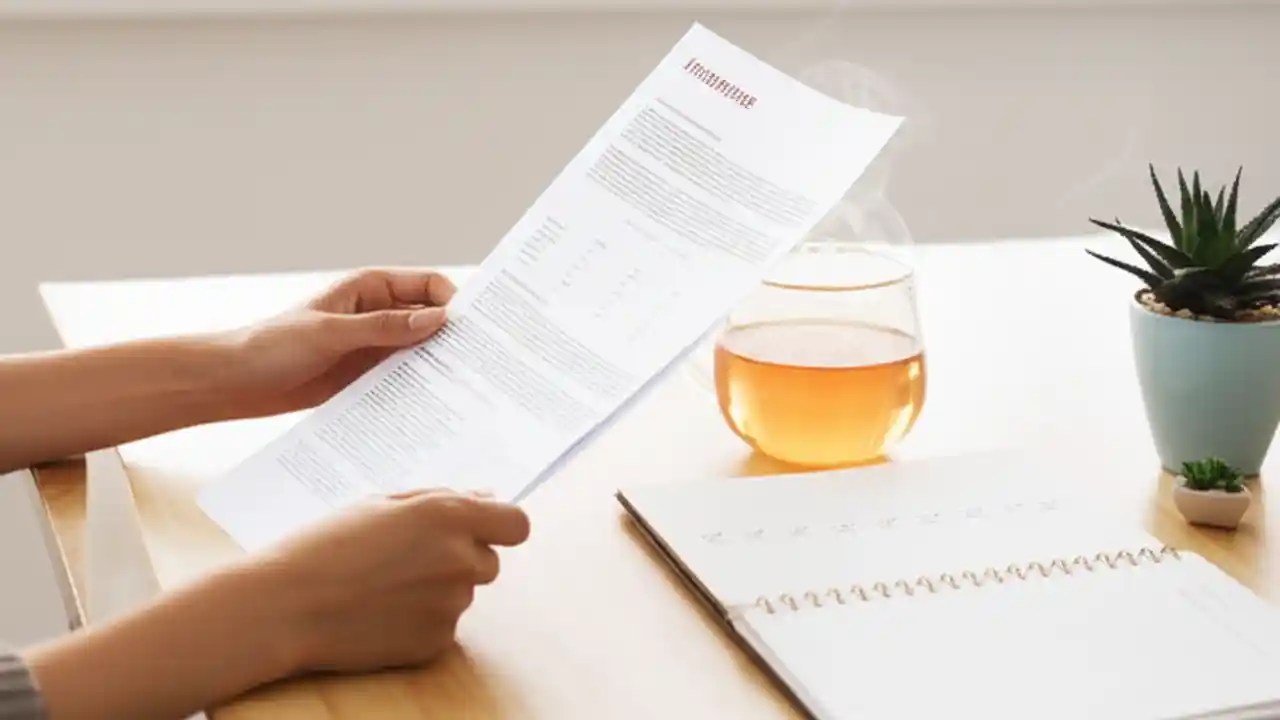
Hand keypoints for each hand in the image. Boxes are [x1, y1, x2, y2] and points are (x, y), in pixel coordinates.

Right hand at [23, 489, 528, 719]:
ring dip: (438, 588)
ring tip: (383, 585)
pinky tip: (380, 613)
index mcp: (448, 515)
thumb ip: (439, 500)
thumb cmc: (325, 545)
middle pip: (489, 560)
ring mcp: (451, 604)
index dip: (502, 526)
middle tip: (409, 558)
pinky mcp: (436, 641)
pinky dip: (421, 620)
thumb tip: (485, 498)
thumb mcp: (380, 504)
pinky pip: (443, 626)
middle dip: (461, 557)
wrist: (285, 607)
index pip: (516, 523)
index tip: (488, 529)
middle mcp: (459, 559)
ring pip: (463, 593)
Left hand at [217, 268, 456, 419]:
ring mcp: (374, 345)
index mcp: (370, 288)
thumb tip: (436, 320)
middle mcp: (377, 313)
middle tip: (479, 358)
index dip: (453, 301)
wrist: (237, 383)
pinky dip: (419, 385)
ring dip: (438, 363)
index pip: (427, 285)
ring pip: (420, 350)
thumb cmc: (273, 346)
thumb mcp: (330, 333)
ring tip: (463, 385)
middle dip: (453, 335)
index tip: (473, 327)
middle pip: (430, 319)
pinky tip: (433, 402)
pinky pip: (403, 377)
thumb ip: (383, 327)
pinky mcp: (367, 375)